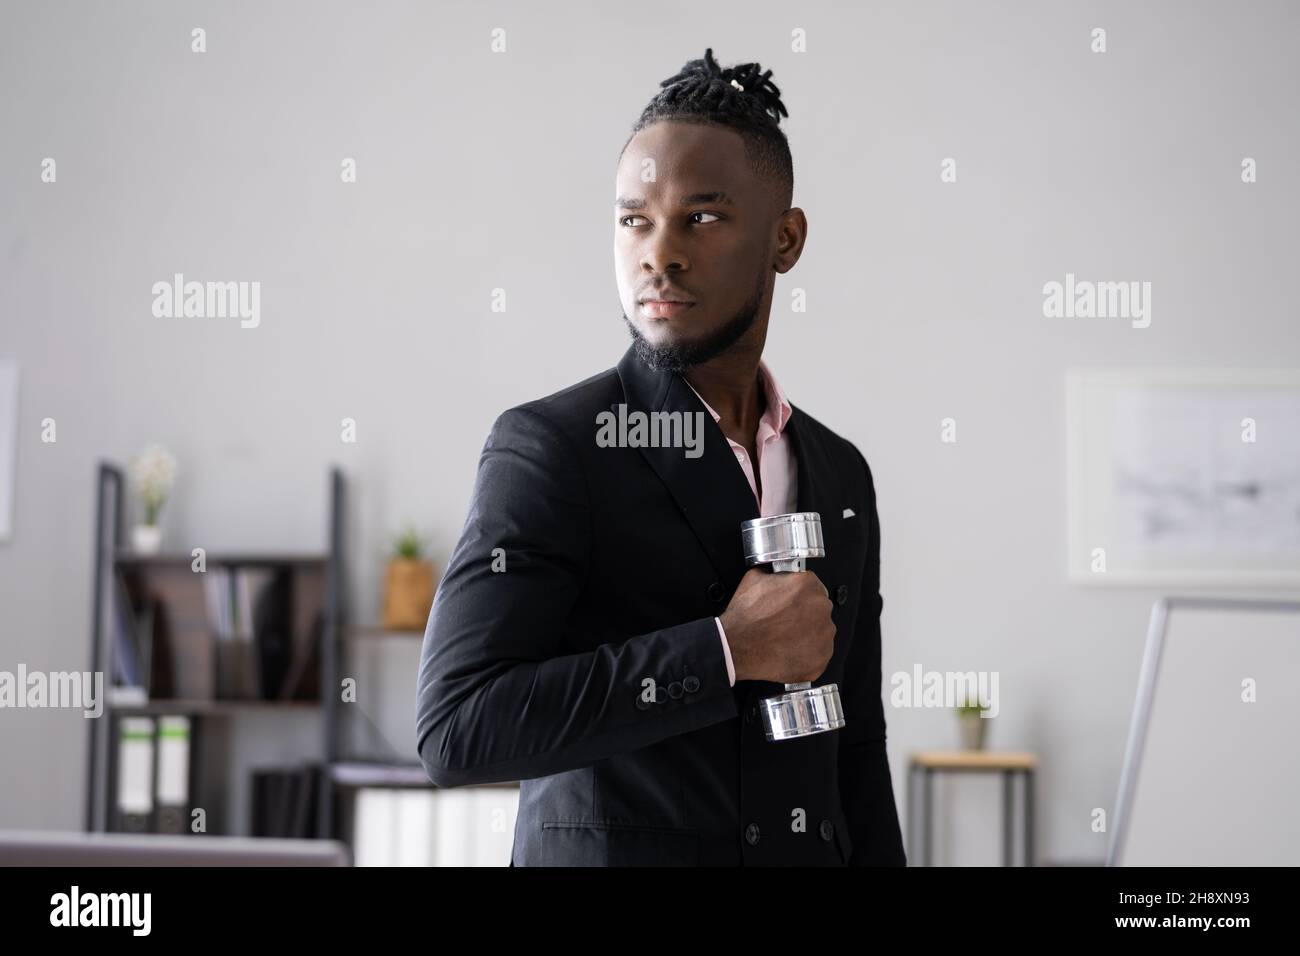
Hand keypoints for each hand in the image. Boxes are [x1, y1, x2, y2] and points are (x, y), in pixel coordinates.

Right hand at [719, 567, 835, 683]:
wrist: (737, 646)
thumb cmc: (745, 617)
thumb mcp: (754, 578)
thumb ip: (774, 574)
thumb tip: (778, 575)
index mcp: (806, 585)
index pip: (812, 585)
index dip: (799, 594)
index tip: (792, 602)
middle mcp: (820, 607)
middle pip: (819, 607)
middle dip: (805, 613)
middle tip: (786, 621)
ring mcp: (824, 633)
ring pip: (821, 629)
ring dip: (808, 632)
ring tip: (786, 637)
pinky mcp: (821, 656)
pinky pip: (820, 651)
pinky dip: (808, 652)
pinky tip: (790, 649)